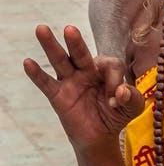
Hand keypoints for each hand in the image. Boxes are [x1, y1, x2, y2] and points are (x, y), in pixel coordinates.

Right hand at [24, 24, 145, 149]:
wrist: (100, 136)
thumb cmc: (116, 114)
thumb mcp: (133, 107)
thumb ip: (132, 98)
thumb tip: (121, 92)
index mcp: (106, 68)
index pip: (111, 65)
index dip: (116, 81)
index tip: (117, 99)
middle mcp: (87, 70)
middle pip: (80, 52)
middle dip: (75, 42)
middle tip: (70, 29)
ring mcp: (71, 81)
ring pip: (60, 60)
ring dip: (50, 46)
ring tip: (41, 29)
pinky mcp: (58, 96)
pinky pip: (46, 83)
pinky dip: (37, 74)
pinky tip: (28, 62)